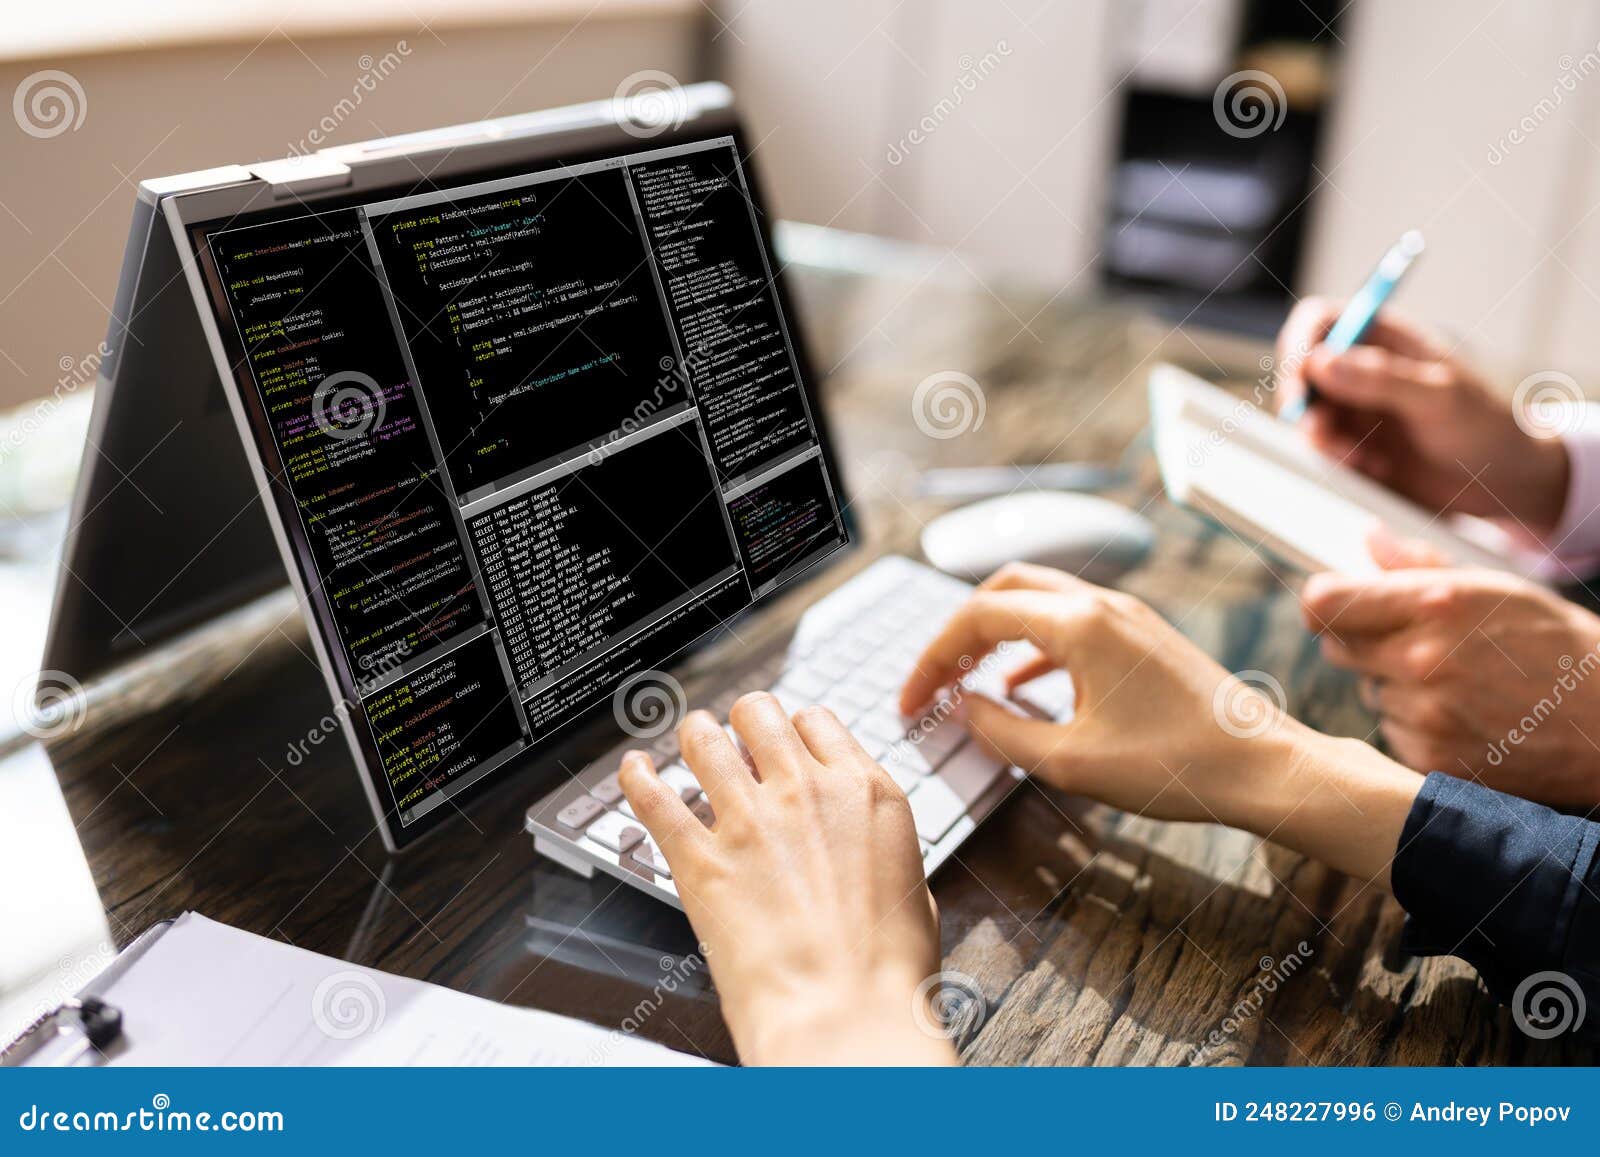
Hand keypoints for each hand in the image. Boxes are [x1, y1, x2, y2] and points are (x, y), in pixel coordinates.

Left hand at [617, 695, 954, 1065]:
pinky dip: (637, 780)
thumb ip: (884, 854)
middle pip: (760, 713)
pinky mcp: (701, 861)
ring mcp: (750, 821)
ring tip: (689, 738)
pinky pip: (654, 801)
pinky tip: (633, 770)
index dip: (797, 729)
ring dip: (694, 735)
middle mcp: (805, 792)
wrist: (844, 1016)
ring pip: (705, 740)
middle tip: (736, 734)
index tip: (787, 742)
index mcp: (865, 794)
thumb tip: (873, 857)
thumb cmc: (886, 973)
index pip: (819, 722)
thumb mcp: (914, 892)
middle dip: (744, 719)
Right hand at [900, 563, 1423, 888]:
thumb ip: (1002, 731)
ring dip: (994, 633)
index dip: (931, 659)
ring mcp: (1127, 615)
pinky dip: (1032, 645)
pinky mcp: (1144, 635)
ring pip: (1038, 600)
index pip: (977, 618)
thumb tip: (964, 709)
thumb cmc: (1175, 766)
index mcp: (1079, 625)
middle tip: (934, 677)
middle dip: (958, 631)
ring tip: (967, 679)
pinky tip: (1021, 685)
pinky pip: (1070, 622)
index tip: (912, 701)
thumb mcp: (1070, 762)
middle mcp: (1101, 605)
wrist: (1262, 767)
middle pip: (1003, 589)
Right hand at [1274, 297, 1568, 531]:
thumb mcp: (1440, 396)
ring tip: (1366, 460)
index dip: (1301, 343)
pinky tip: (1377, 470)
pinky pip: (1321, 452)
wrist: (1503, 482)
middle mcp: (1361, 370)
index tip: (1301, 377)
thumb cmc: (1485, 426)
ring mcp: (1355, 410)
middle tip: (1320, 432)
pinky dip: (1338, 464)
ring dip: (1325, 442)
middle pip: (1301, 373)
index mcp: (1385, 338)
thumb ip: (1381, 378)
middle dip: (1304, 405)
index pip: (1321, 321)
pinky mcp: (1353, 447)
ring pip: (1306, 417)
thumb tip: (1320, 361)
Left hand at [1302, 550, 1599, 809]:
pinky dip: (1416, 726)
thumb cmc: (1555, 644)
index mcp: (1434, 604)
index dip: (1324, 603)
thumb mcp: (1495, 588)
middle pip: (1338, 648)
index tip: (1334, 607)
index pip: (1325, 603)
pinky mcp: (1434, 758)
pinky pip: (1394, 733)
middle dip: (1361, 643)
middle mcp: (1423, 659)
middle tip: (1410, 645)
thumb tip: (1366, 540)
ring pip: (1371, 693)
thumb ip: (1418, 567)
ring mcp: (1427, 714)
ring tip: (1457, 685)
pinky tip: (1464, 717)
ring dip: (1395, 687)